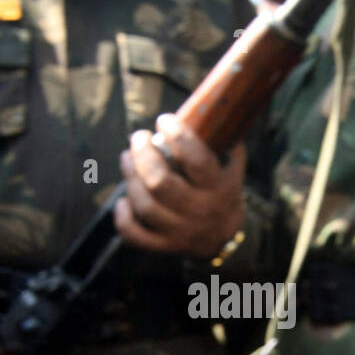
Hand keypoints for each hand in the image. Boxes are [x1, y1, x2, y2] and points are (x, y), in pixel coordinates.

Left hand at [115, 113, 245, 258]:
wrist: (224, 237)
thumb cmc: (221, 192)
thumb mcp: (231, 169)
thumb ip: (223, 144)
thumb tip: (208, 109)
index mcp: (218, 188)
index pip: (196, 159)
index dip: (177, 135)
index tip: (164, 120)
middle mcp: (200, 211)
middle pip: (160, 182)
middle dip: (143, 155)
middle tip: (137, 137)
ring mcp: (181, 231)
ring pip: (145, 205)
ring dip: (130, 178)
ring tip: (127, 158)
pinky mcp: (164, 245)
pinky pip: (136, 235)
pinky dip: (123, 218)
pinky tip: (123, 200)